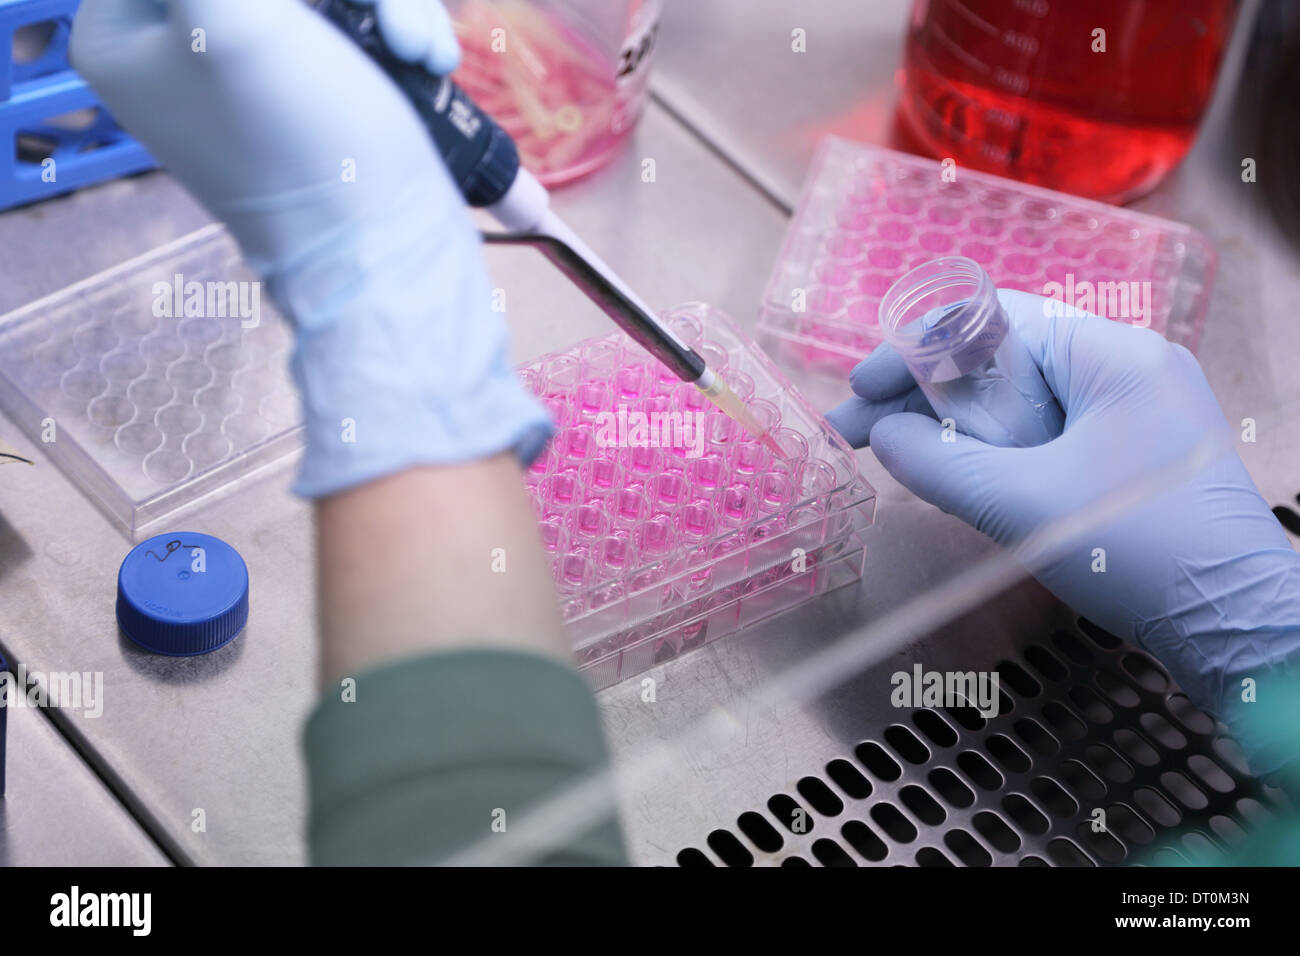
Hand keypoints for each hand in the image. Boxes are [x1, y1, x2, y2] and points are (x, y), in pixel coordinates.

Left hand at [71, 0, 550, 496]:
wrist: (385, 257)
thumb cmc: (307, 147)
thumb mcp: (232, 15)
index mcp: (119, 35)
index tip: (326, 6)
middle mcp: (175, 48)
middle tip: (393, 26)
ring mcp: (249, 69)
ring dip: (385, 5)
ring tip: (421, 50)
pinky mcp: (312, 90)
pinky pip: (351, 19)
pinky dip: (393, 27)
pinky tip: (427, 58)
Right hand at [827, 290, 1299, 777]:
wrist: (1235, 626)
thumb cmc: (1140, 550)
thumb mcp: (1023, 504)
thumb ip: (941, 463)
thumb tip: (881, 436)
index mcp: (1111, 355)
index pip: (992, 321)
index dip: (915, 349)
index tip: (862, 388)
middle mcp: (1126, 369)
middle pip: (1000, 362)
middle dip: (922, 395)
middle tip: (855, 429)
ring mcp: (1134, 414)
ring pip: (1020, 404)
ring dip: (952, 426)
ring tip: (887, 452)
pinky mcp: (1131, 457)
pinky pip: (1046, 436)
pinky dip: (993, 451)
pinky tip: (948, 472)